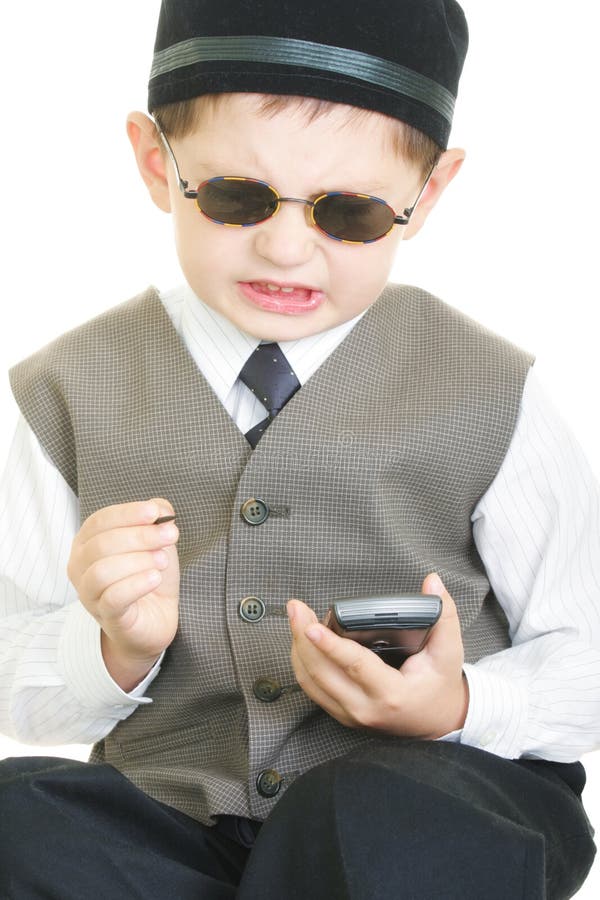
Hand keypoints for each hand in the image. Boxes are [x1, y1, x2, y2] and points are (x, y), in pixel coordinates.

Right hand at [67, 499, 179, 690]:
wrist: (155, 617)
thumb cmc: (148, 574)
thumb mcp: (156, 541)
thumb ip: (155, 518)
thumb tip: (159, 506)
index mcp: (87, 542)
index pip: (100, 521)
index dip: (128, 514)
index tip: (155, 512)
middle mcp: (80, 566)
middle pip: (102, 544)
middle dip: (141, 536)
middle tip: (171, 536)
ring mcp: (89, 593)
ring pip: (102, 571)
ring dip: (139, 561)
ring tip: (163, 560)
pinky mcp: (106, 616)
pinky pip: (113, 597)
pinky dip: (137, 584)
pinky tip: (155, 577)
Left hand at [288, 574, 468, 739]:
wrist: (438, 723)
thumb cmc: (440, 686)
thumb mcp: (449, 652)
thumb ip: (444, 614)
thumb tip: (433, 581)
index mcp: (392, 693)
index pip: (355, 666)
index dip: (330, 645)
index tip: (311, 626)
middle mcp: (365, 708)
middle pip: (321, 673)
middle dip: (301, 638)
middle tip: (296, 608)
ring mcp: (350, 715)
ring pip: (310, 681)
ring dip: (297, 648)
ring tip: (296, 617)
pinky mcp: (341, 714)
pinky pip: (312, 688)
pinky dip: (302, 662)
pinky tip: (301, 639)